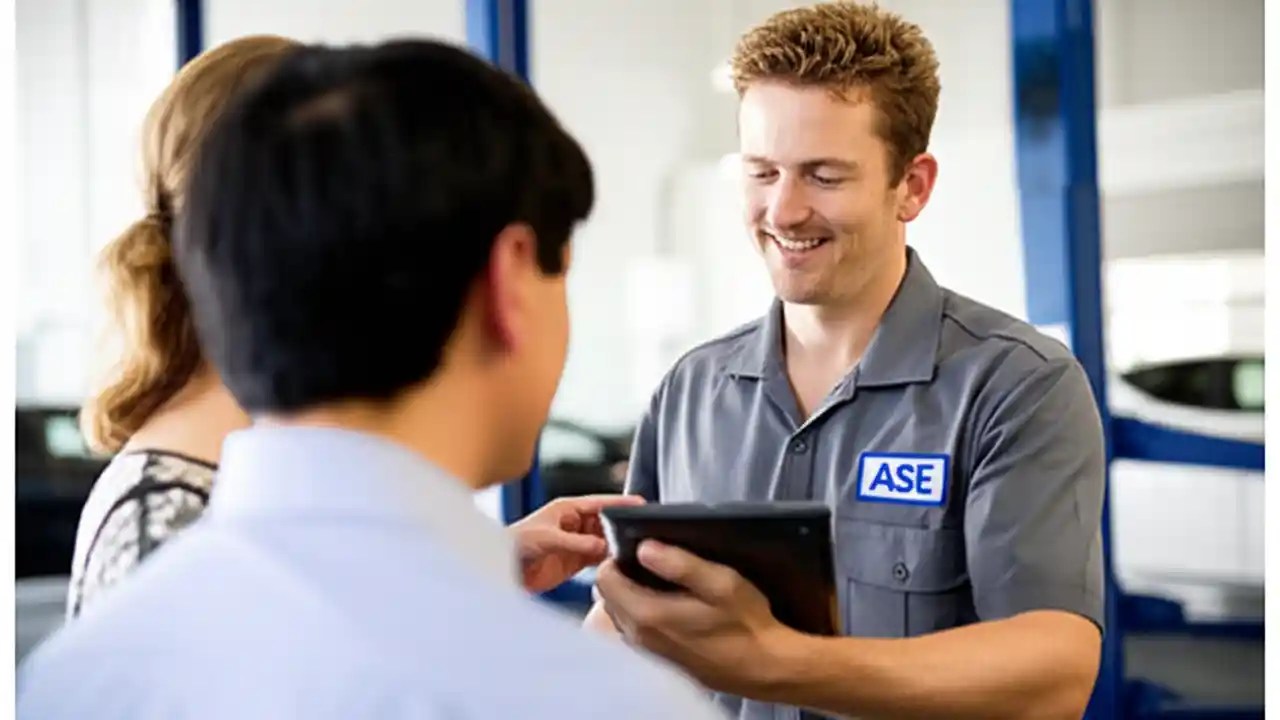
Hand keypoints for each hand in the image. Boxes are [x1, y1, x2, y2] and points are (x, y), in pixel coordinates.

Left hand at [510, 494, 644, 592]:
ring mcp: (576, 543)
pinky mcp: (574, 561)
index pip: (600, 503)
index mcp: (567, 509)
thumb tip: (601, 545)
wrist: (500, 570)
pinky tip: (617, 565)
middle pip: (606, 523)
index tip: (640, 503)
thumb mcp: (547, 538)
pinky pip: (597, 559)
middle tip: (641, 534)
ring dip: (615, 546)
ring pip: (604, 541)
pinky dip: (607, 562)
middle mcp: (574, 524)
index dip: (620, 503)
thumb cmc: (514, 543)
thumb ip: (575, 542)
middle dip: (621, 527)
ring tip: (633, 551)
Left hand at [594, 540, 799, 696]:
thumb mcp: (720, 582)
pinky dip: (641, 611)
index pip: (605, 579)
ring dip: (631, 594)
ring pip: (620, 613)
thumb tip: (644, 548)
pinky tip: (669, 604)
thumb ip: (680, 564)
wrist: (762, 667)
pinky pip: (634, 628)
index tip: (639, 548)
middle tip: (651, 560)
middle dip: (622, 575)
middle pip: (608, 597)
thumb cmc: (745, 623)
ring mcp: (647, 650)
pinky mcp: (658, 658)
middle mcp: (639, 635)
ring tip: (660, 580)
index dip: (617, 558)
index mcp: (646, 614)